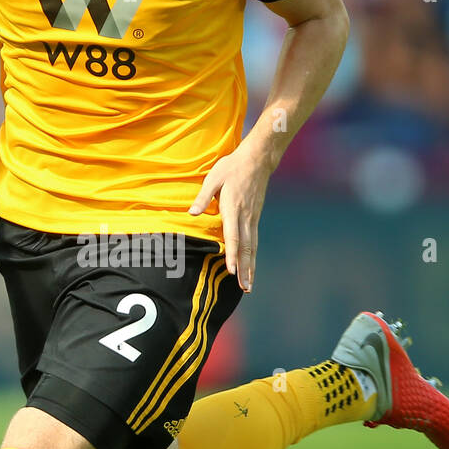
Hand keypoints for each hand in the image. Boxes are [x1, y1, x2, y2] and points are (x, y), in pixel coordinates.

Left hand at [188, 141, 271, 291]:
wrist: (257, 159)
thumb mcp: (213, 178)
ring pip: (251, 247)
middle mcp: (245, 217)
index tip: (232, 271)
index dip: (232, 255)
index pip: (233, 237)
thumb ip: (203, 197)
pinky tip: (250, 267)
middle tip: (245, 288)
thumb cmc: (232, 167)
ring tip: (249, 285)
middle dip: (244, 270)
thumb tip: (192, 213)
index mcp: (233, 208)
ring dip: (250, 267)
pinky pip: (254, 241)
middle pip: (245, 248)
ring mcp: (252, 218)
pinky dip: (252, 257)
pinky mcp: (255, 217)